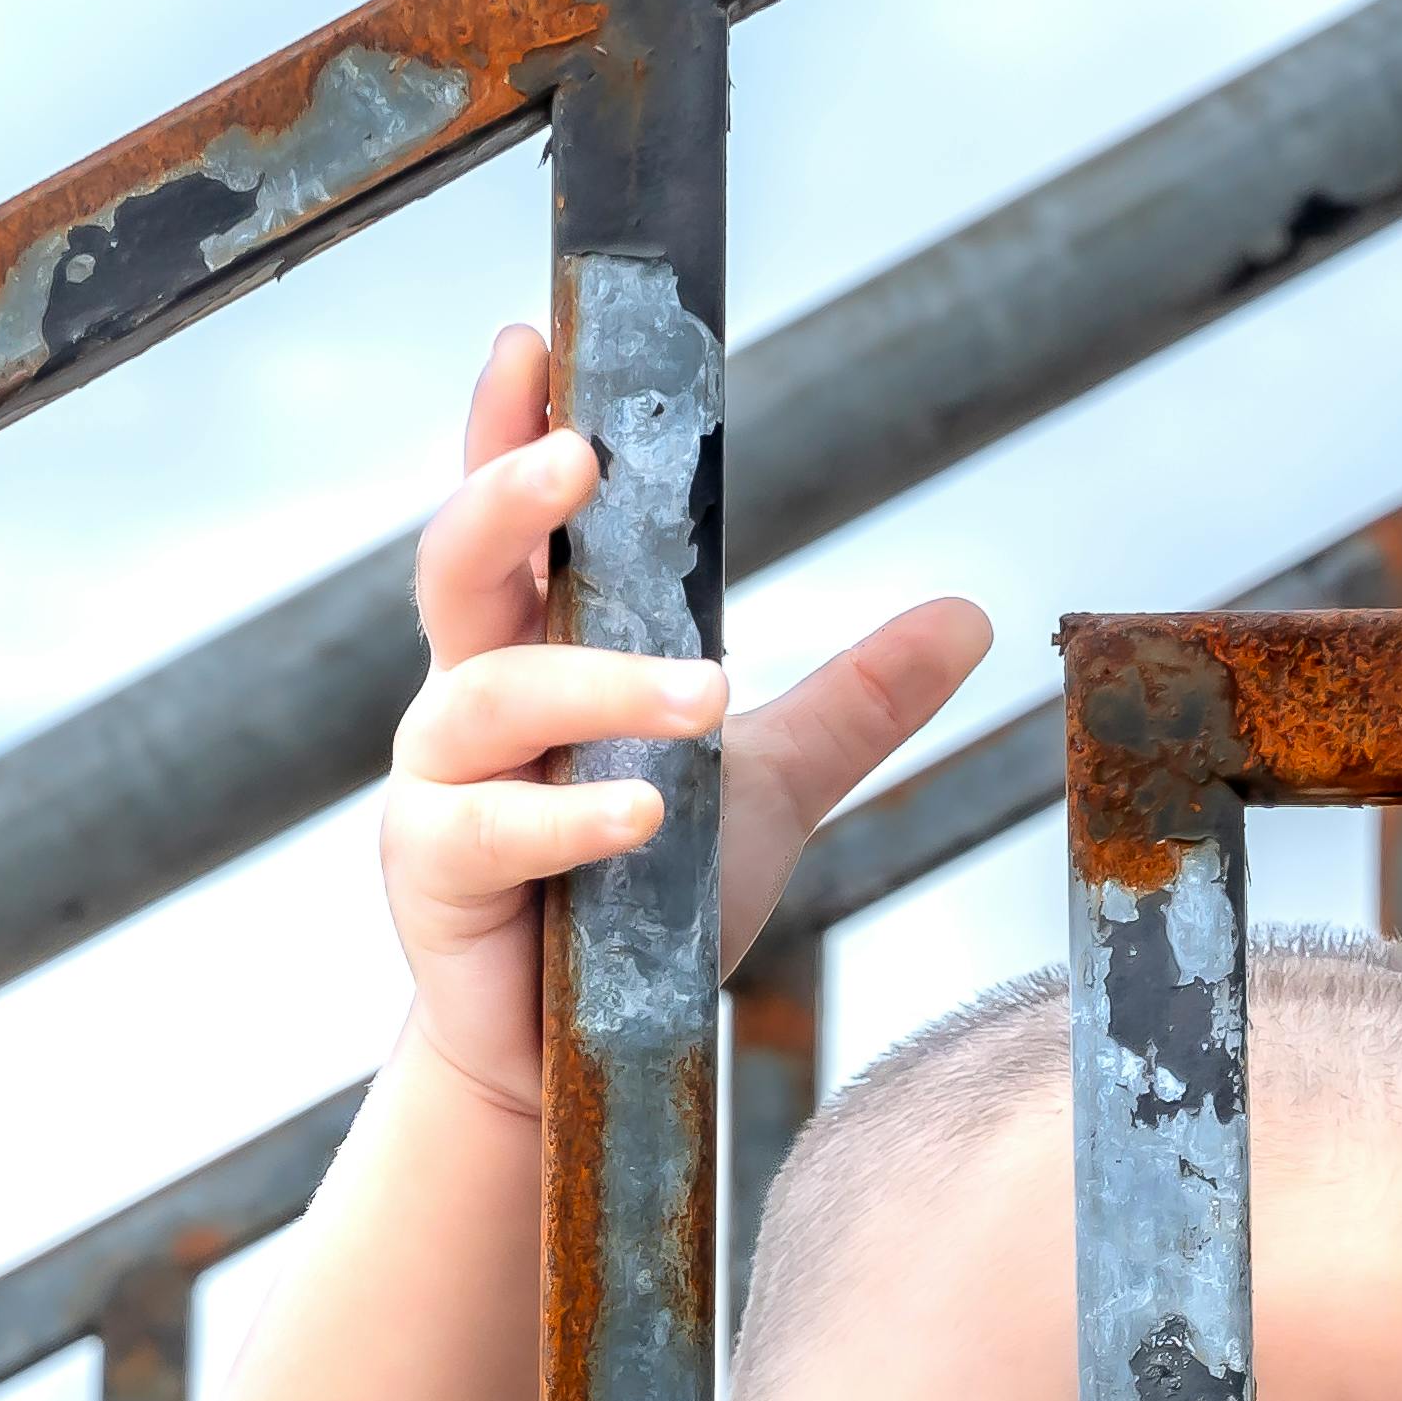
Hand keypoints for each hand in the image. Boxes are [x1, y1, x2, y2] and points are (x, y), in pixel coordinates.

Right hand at [385, 327, 990, 1121]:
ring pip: (487, 696)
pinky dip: (568, 818)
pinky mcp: (431, 877)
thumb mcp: (765, 785)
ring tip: (707, 695)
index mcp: (533, 648)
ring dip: (596, 684)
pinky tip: (644, 816)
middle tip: (579, 457)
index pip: (512, 517)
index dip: (505, 427)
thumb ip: (850, 701)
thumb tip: (970, 615)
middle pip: (457, 566)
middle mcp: (466, 698)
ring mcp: (437, 786)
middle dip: (506, 500)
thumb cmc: (649, 904)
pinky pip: (487, 830)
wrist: (582, 1060)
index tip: (534, 340)